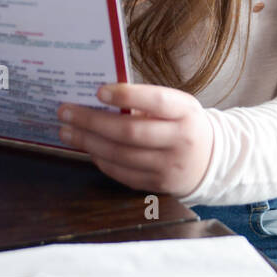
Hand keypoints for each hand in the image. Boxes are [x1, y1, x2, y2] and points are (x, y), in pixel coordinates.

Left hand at [56, 83, 214, 196]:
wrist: (211, 160)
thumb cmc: (184, 123)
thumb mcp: (177, 105)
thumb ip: (146, 101)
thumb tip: (101, 95)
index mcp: (185, 111)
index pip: (155, 101)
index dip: (126, 96)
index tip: (98, 91)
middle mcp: (179, 140)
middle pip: (130, 132)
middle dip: (92, 121)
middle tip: (65, 111)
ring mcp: (168, 166)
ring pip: (121, 155)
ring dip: (88, 142)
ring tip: (66, 131)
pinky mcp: (158, 185)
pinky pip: (122, 173)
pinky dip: (101, 160)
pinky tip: (87, 148)